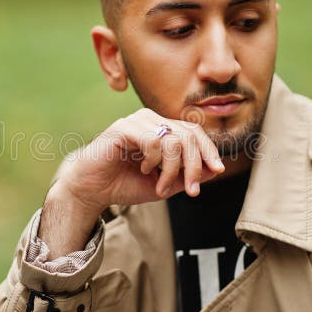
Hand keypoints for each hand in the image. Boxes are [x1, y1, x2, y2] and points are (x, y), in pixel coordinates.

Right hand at [40, 108, 224, 257]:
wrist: (93, 190)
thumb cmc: (125, 184)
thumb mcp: (165, 184)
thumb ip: (188, 176)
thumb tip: (216, 169)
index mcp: (162, 129)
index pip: (194, 132)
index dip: (209, 150)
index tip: (218, 171)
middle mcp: (151, 120)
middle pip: (188, 135)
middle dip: (194, 166)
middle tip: (190, 191)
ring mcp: (137, 121)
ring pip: (173, 139)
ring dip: (172, 169)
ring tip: (159, 185)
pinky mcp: (123, 127)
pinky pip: (153, 141)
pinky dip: (154, 161)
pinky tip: (143, 169)